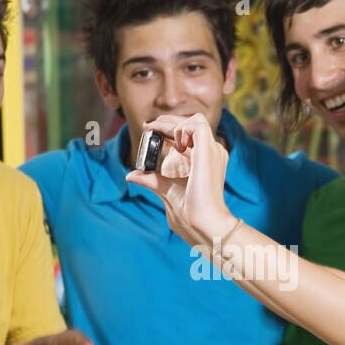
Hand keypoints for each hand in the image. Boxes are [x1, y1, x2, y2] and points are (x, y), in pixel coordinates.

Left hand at [125, 112, 235, 244]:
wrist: (202, 224)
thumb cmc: (190, 213)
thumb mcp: (166, 190)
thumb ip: (151, 180)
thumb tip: (131, 175)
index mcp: (206, 161)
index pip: (191, 134)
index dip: (170, 127)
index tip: (150, 129)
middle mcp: (212, 153)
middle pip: (193, 123)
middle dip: (168, 121)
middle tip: (149, 126)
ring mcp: (213, 151)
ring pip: (196, 120)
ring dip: (174, 123)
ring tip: (159, 132)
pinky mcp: (208, 152)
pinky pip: (196, 126)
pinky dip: (181, 129)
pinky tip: (174, 144)